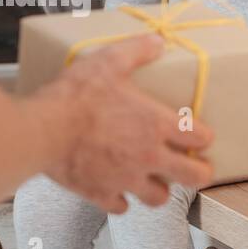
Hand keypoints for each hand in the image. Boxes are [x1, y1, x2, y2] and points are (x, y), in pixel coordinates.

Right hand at [41, 34, 215, 213]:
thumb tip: (158, 42)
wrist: (43, 131)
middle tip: (195, 168)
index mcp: (155, 125)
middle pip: (193, 176)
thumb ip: (137, 51)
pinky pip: (121, 206)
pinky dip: (121, 200)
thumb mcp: (108, 61)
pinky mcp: (101, 194)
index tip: (199, 135)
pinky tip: (116, 189)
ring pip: (159, 198)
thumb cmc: (76, 97)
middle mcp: (148, 157)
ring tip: (155, 180)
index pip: (200, 137)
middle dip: (199, 173)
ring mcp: (126, 180)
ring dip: (160, 189)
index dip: (204, 136)